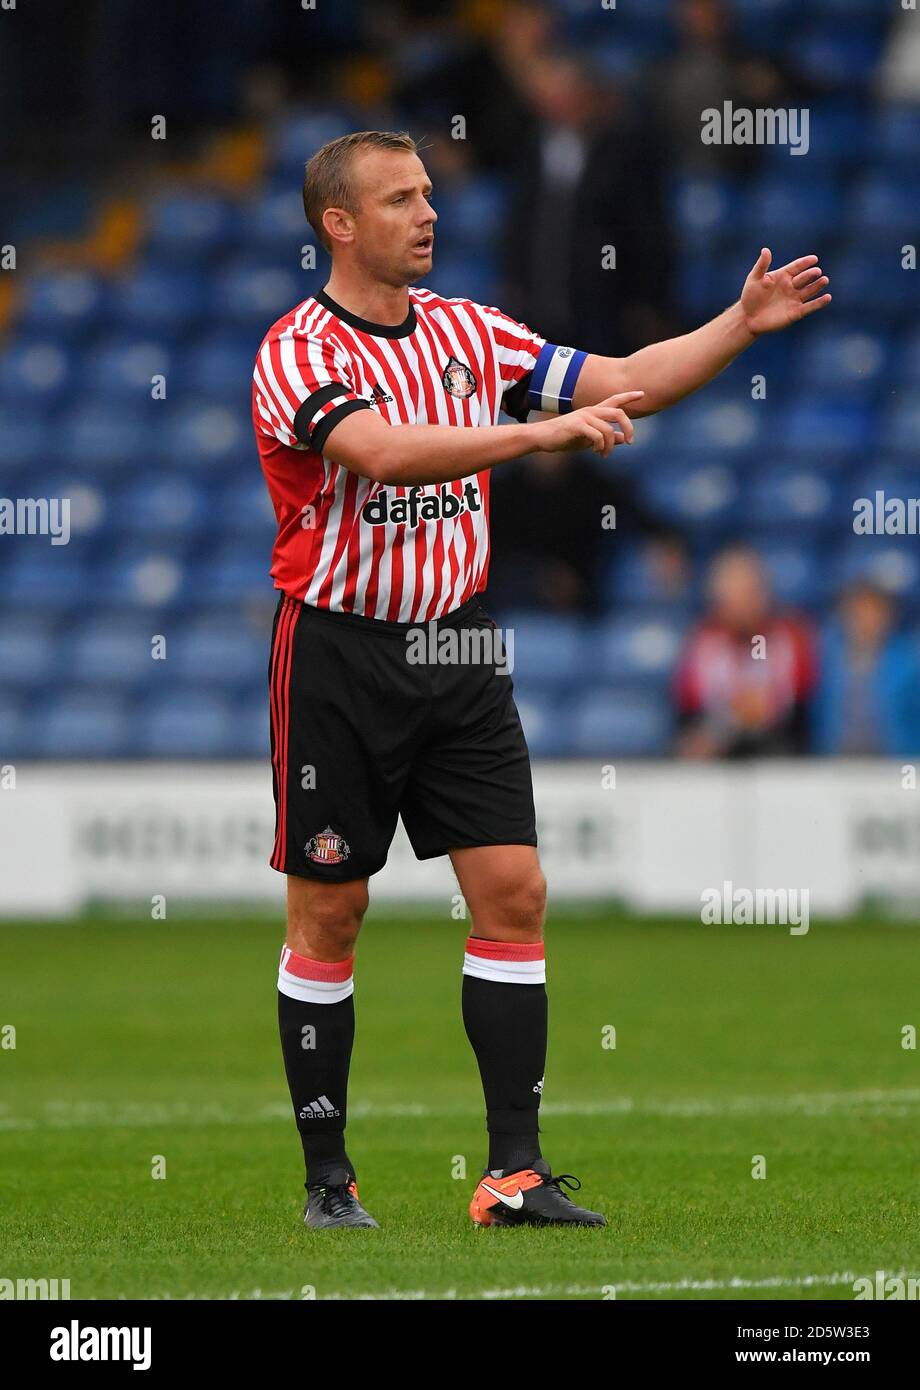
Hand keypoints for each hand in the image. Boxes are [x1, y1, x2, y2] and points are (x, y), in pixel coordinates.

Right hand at [529, 391, 643, 456]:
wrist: (542, 438)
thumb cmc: (565, 438)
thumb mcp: (589, 439)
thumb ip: (607, 437)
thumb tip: (625, 439)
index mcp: (594, 412)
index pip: (614, 400)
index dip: (629, 396)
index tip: (642, 393)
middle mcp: (590, 411)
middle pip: (618, 412)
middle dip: (628, 426)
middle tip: (631, 441)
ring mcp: (583, 417)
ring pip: (608, 429)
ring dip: (610, 444)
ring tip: (604, 454)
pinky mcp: (577, 426)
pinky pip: (597, 435)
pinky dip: (600, 446)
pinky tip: (597, 452)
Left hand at [740, 248, 830, 334]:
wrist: (748, 318)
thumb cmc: (750, 297)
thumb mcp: (754, 279)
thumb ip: (762, 265)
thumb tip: (765, 250)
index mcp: (783, 276)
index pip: (797, 267)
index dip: (805, 263)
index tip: (814, 259)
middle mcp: (791, 286)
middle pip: (805, 278)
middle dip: (811, 275)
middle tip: (817, 272)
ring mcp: (794, 299)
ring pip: (809, 291)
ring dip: (817, 286)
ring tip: (824, 280)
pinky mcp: (796, 312)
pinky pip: (809, 307)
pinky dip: (819, 303)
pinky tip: (827, 298)